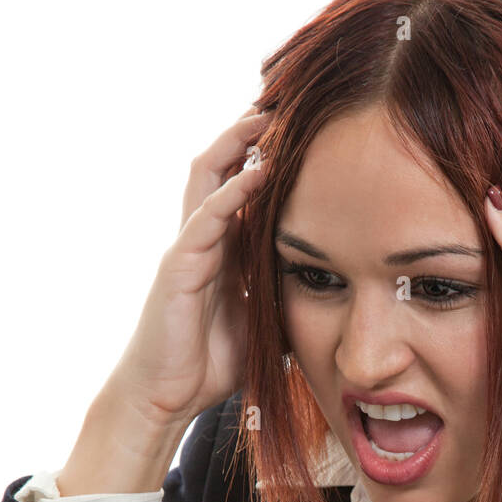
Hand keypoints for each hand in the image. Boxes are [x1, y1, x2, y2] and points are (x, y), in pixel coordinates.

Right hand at [111, 105, 268, 428]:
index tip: (300, 129)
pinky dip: (231, 194)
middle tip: (282, 103)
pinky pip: (205, 221)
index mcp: (222, 251)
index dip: (264, 155)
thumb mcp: (263, 324)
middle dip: (247, 134)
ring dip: (235, 146)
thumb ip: (286, 299)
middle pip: (220, 167)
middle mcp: (202, 241)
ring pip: (208, 180)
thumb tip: (336, 298)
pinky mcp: (177, 269)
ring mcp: (187, 250)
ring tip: (266, 117)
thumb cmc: (208, 365)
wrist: (165, 398)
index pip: (241, 187)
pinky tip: (256, 174)